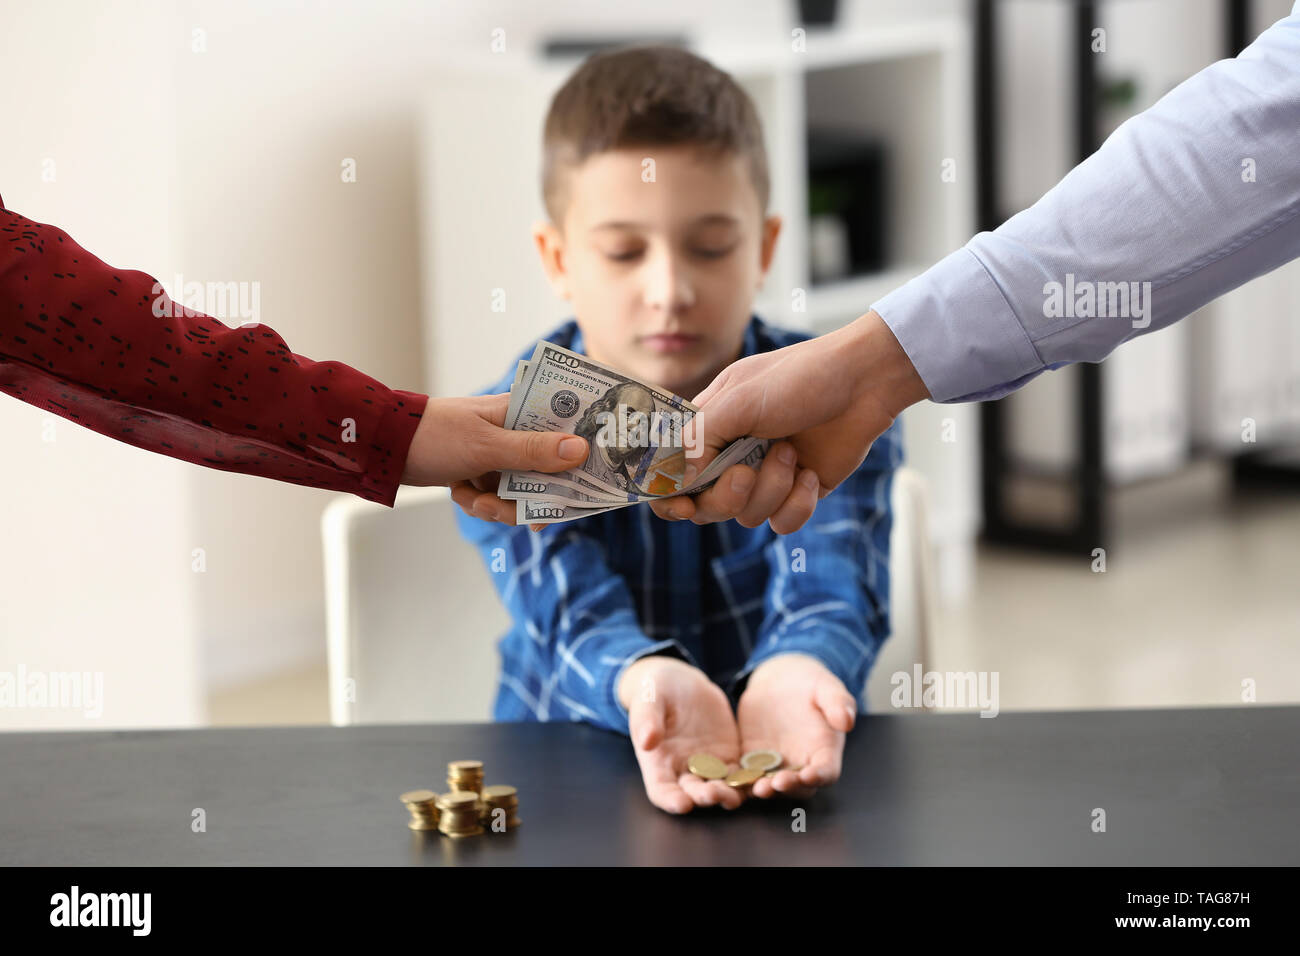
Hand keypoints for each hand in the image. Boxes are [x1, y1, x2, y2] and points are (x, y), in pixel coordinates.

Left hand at [400, 393, 588, 521]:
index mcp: (521, 412)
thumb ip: (533, 450)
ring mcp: (499, 453)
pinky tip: (461, 495)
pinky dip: (481, 503)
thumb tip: (581, 450)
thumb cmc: (435, 435)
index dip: (576, 462)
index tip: (575, 490)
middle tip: (505, 510)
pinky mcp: (482, 471)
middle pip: (547, 473)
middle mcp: (515, 431)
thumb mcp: (486, 446)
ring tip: (473, 500)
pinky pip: (498, 496)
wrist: (385, 448)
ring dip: (498, 505)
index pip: (567, 432)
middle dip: (527, 499)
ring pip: (521, 491)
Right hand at [618, 655, 744, 813]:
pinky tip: (758, 779)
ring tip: (737, 795)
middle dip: (703, 797)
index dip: (671, 799)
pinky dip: (747, 779)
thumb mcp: (648, 701)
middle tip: (714, 795)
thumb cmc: (655, 692)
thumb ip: (647, 720)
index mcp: (658, 762)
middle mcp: (682, 770)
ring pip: (719, 787)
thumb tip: (645, 741)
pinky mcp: (727, 756)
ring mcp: (707, 765)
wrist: (681, 684)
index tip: (682, 804)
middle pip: (693, 792)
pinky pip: (739, 772)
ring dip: (728, 793)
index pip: (662, 790)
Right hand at [649, 309, 928, 531]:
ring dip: (771, 487)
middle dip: (727, 496)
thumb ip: (702, 438)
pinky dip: (797, 503)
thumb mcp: (740, 398)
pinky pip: (783, 522)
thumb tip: (680, 481)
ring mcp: (767, 476)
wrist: (864, 382)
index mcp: (710, 428)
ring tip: (792, 451)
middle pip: (708, 505)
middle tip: (746, 471)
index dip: (669, 497)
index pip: (672, 473)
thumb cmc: (800, 378)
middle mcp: (733, 455)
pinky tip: (810, 473)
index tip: (682, 506)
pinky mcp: (799, 492)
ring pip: (747, 516)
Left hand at [736, 653, 856, 800]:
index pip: (826, 771)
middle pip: (799, 787)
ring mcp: (777, 764)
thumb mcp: (826, 687)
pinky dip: (741, 780)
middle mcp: (802, 763)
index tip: (808, 775)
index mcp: (824, 750)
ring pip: (772, 785)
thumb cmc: (810, 683)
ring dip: (764, 789)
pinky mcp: (753, 759)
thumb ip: (838, 703)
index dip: (819, 776)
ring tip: (754, 788)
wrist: (780, 681)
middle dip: (787, 788)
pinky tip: (731, 781)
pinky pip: (748, 774)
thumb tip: (847, 720)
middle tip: (774, 784)